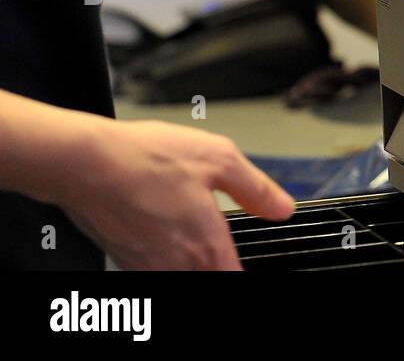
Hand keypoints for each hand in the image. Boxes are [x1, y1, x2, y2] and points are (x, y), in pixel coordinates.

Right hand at [59, 118, 294, 270]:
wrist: (86, 164)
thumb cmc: (147, 158)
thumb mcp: (219, 159)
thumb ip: (257, 189)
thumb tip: (282, 208)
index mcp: (206, 245)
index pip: (235, 280)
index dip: (244, 273)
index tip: (247, 260)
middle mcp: (176, 265)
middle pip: (208, 278)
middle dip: (218, 263)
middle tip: (219, 239)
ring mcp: (147, 267)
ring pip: (181, 274)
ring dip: (191, 260)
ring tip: (190, 226)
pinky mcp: (124, 261)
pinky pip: (155, 268)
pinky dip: (165, 254)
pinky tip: (165, 225)